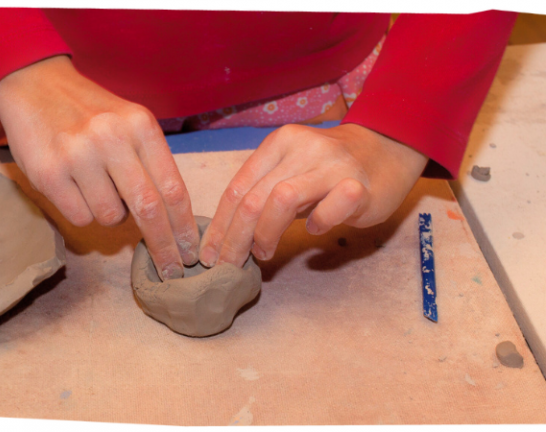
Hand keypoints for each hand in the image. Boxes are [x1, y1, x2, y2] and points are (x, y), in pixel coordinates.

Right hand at [0, 55, 198, 279]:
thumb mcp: (129, 122)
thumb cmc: (90, 112)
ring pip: (111, 218)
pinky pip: (80, 217)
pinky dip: (82, 211)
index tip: (192, 251)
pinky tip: (73, 185)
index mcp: (140, 125)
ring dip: (111, 215)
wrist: (35, 84)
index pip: (173, 188)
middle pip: (149, 209)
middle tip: (173, 268)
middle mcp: (111, 138)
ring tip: (97, 185)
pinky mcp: (48, 174)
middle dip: (164, 246)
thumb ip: (151, 162)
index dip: (185, 227)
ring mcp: (78, 156)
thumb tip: (173, 221)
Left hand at [199, 123, 428, 266]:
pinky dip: (315, 224)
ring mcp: (331, 164)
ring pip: (281, 199)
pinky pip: (328, 209)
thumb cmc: (331, 169)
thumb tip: (228, 235)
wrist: (389, 147)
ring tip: (265, 252)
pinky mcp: (359, 184)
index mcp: (279, 143)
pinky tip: (314, 230)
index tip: (210, 253)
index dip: (220, 225)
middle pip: (253, 198)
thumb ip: (264, 193)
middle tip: (230, 263)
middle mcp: (302, 148)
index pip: (237, 188)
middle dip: (235, 238)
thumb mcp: (292, 172)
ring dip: (266, 234)